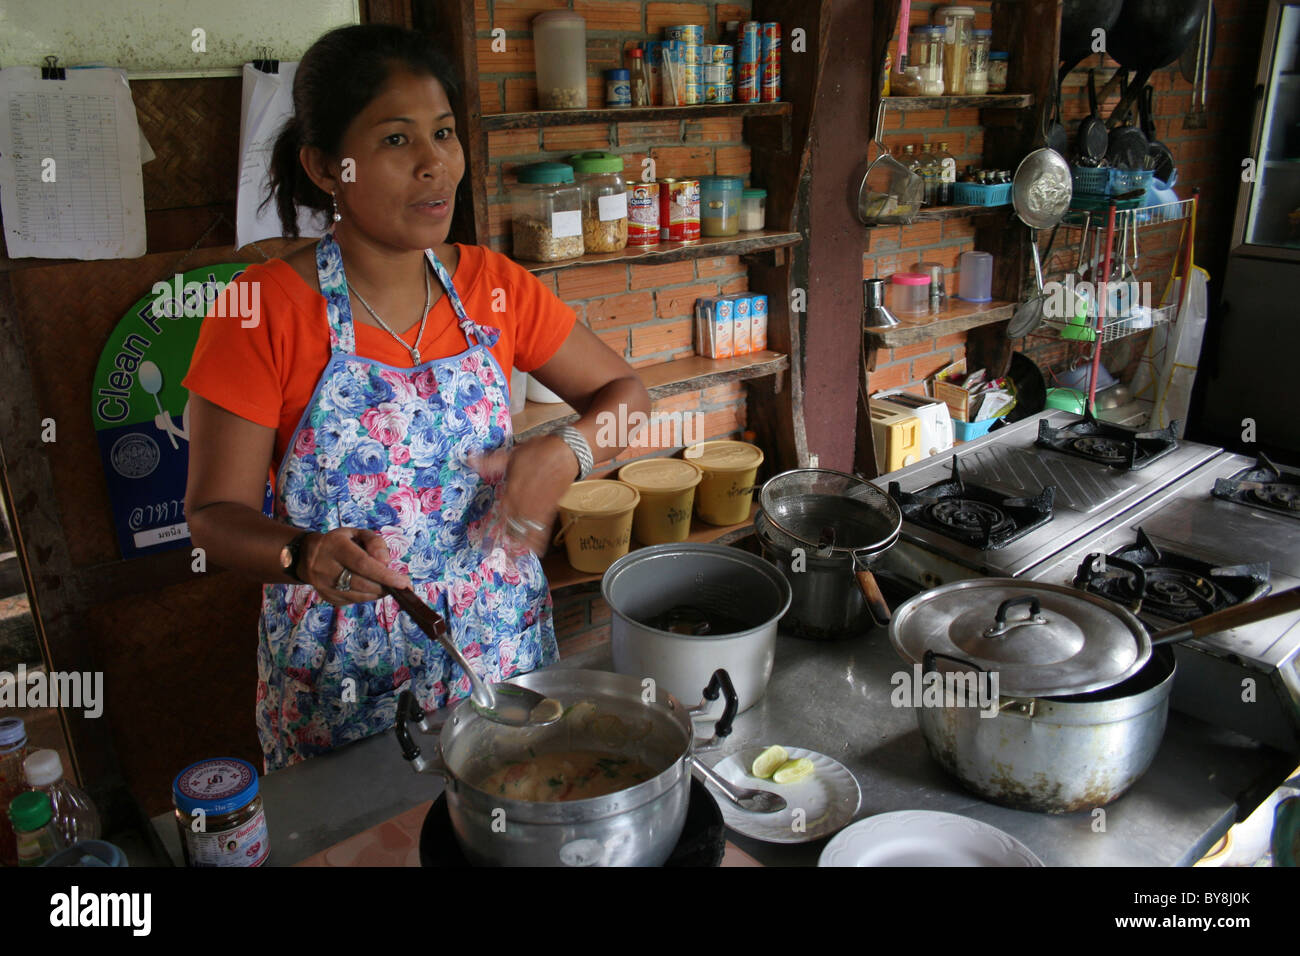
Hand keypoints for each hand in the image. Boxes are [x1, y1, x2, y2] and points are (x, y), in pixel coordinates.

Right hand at [299, 528, 411, 605]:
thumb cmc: (340, 543)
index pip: (362, 564)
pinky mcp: (328, 598)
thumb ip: (375, 542)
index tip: (404, 582)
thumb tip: (386, 562)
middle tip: (402, 585)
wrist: (308, 557)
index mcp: (335, 547)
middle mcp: (326, 568)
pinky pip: (355, 601)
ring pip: (360, 596)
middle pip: (362, 583)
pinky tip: (371, 586)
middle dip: (386, 586)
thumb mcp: (357, 534)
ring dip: (379, 592)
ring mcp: (325, 586)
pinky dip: (368, 596)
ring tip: (387, 584)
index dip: (384, 575)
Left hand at [471, 435, 577, 553]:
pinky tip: (536, 551)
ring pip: (526, 528)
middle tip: (497, 555)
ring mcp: (538, 506)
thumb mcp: (510, 454)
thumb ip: (490, 461)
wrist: (565, 452)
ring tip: (513, 559)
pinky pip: (543, 527)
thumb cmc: (538, 451)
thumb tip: (469, 458)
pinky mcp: (551, 508)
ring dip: (520, 544)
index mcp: (512, 488)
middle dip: (505, 540)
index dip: (494, 526)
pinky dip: (539, 540)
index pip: (501, 511)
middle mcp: (523, 500)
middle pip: (512, 524)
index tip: (485, 539)